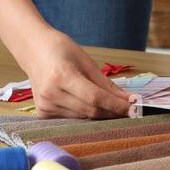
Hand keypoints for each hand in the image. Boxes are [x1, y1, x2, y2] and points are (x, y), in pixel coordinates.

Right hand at [20, 30, 135, 118]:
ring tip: (111, 105)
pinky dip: (84, 113)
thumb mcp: (86, 61)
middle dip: (113, 111)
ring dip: (100, 113)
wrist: (34, 50)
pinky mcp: (42, 114)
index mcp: (61, 76)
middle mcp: (50, 94)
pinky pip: (72, 119)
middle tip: (130, 109)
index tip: (135, 107)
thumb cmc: (61, 50)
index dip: (117, 105)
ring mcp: (44, 106)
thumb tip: (129, 100)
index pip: (95, 97)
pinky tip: (87, 104)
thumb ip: (107, 84)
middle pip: (90, 111)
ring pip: (83, 117)